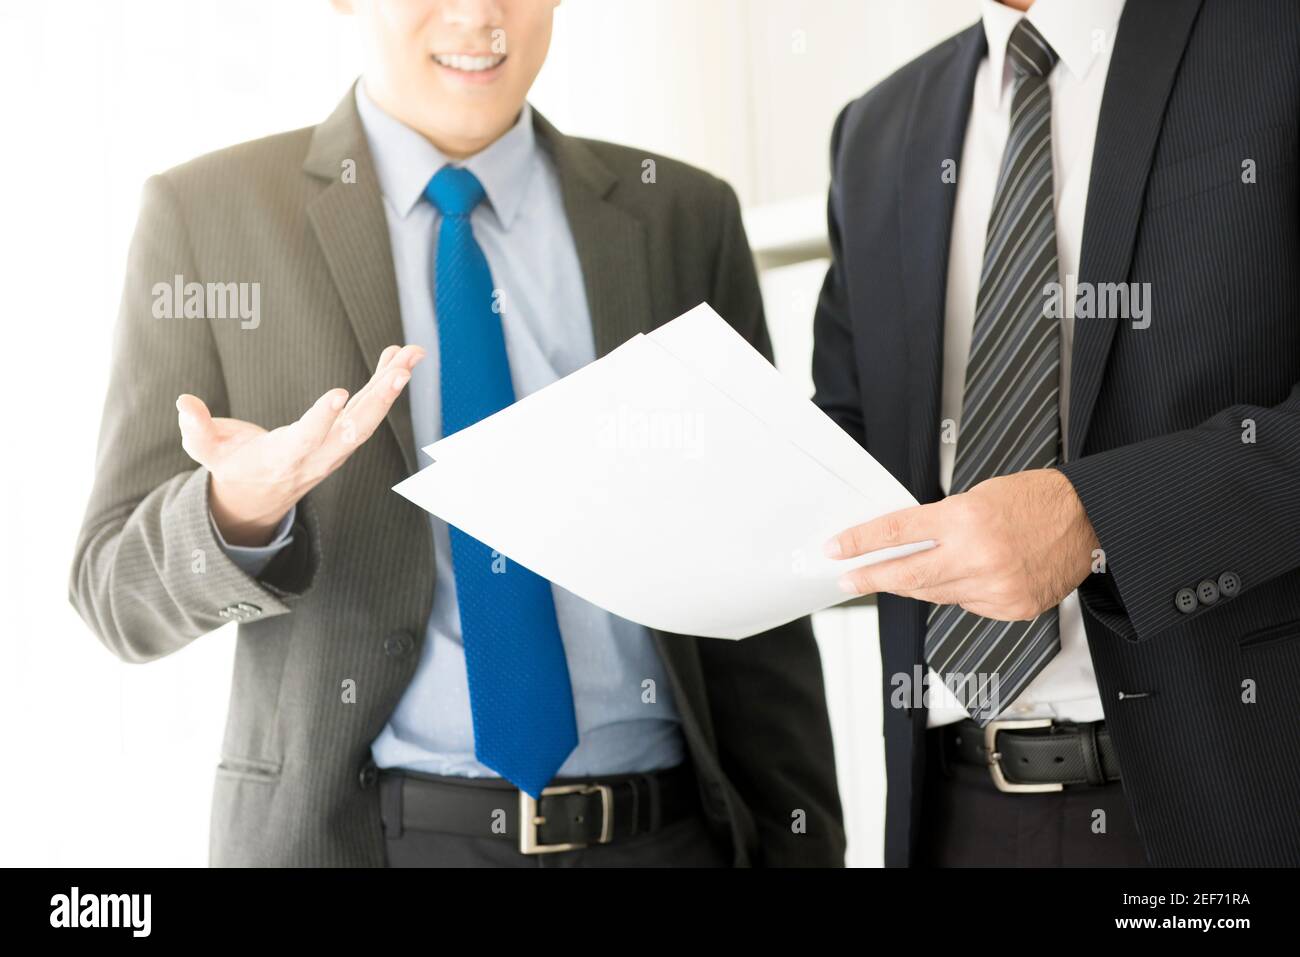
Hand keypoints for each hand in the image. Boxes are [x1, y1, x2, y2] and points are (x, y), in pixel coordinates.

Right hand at [177, 344, 424, 545]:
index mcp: (284, 457)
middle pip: (355, 430)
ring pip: (370, 418)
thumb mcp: (207, 453)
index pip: (307, 439)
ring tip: (412, 355)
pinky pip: (370, 410)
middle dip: (380, 400)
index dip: (322, 419)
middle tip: (402, 371)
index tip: (340, 395)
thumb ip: (197, 430)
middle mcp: (318, 455)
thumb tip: (183, 403)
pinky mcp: (344, 437)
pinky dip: (384, 384)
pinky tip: (398, 358)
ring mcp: (335, 448)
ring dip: (392, 386)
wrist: (259, 496)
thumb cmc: (232, 467)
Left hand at [826, 468, 1099, 619]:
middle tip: (847, 580)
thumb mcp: (977, 497)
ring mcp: (995, 587)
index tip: (836, 550)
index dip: (861, 542)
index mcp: (965, 518)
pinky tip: (963, 577)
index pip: (897, 532)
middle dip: (871, 577)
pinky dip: (956, 593)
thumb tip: (904, 546)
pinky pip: (966, 605)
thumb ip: (940, 524)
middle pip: (907, 574)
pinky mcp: (1011, 607)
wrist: (1089, 518)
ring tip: (896, 577)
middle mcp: (977, 556)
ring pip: (934, 594)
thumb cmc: (1034, 499)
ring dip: (912, 585)